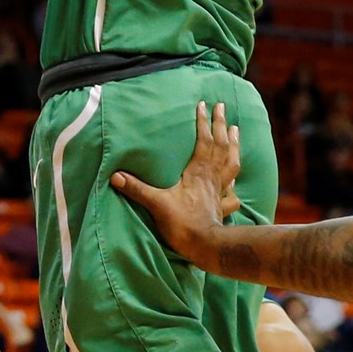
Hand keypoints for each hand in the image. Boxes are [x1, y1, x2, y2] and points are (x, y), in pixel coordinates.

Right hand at [111, 101, 241, 260]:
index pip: (203, 141)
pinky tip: (235, 180)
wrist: (204, 246)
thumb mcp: (156, 203)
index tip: (203, 105)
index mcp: (198, 171)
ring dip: (234, 145)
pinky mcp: (221, 206)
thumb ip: (136, 188)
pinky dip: (234, 182)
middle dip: (221, 124)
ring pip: (231, 162)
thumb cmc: (182, 222)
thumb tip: (115, 176)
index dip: (203, 122)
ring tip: (237, 130)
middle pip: (220, 146)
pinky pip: (232, 191)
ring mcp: (219, 191)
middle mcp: (211, 177)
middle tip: (223, 106)